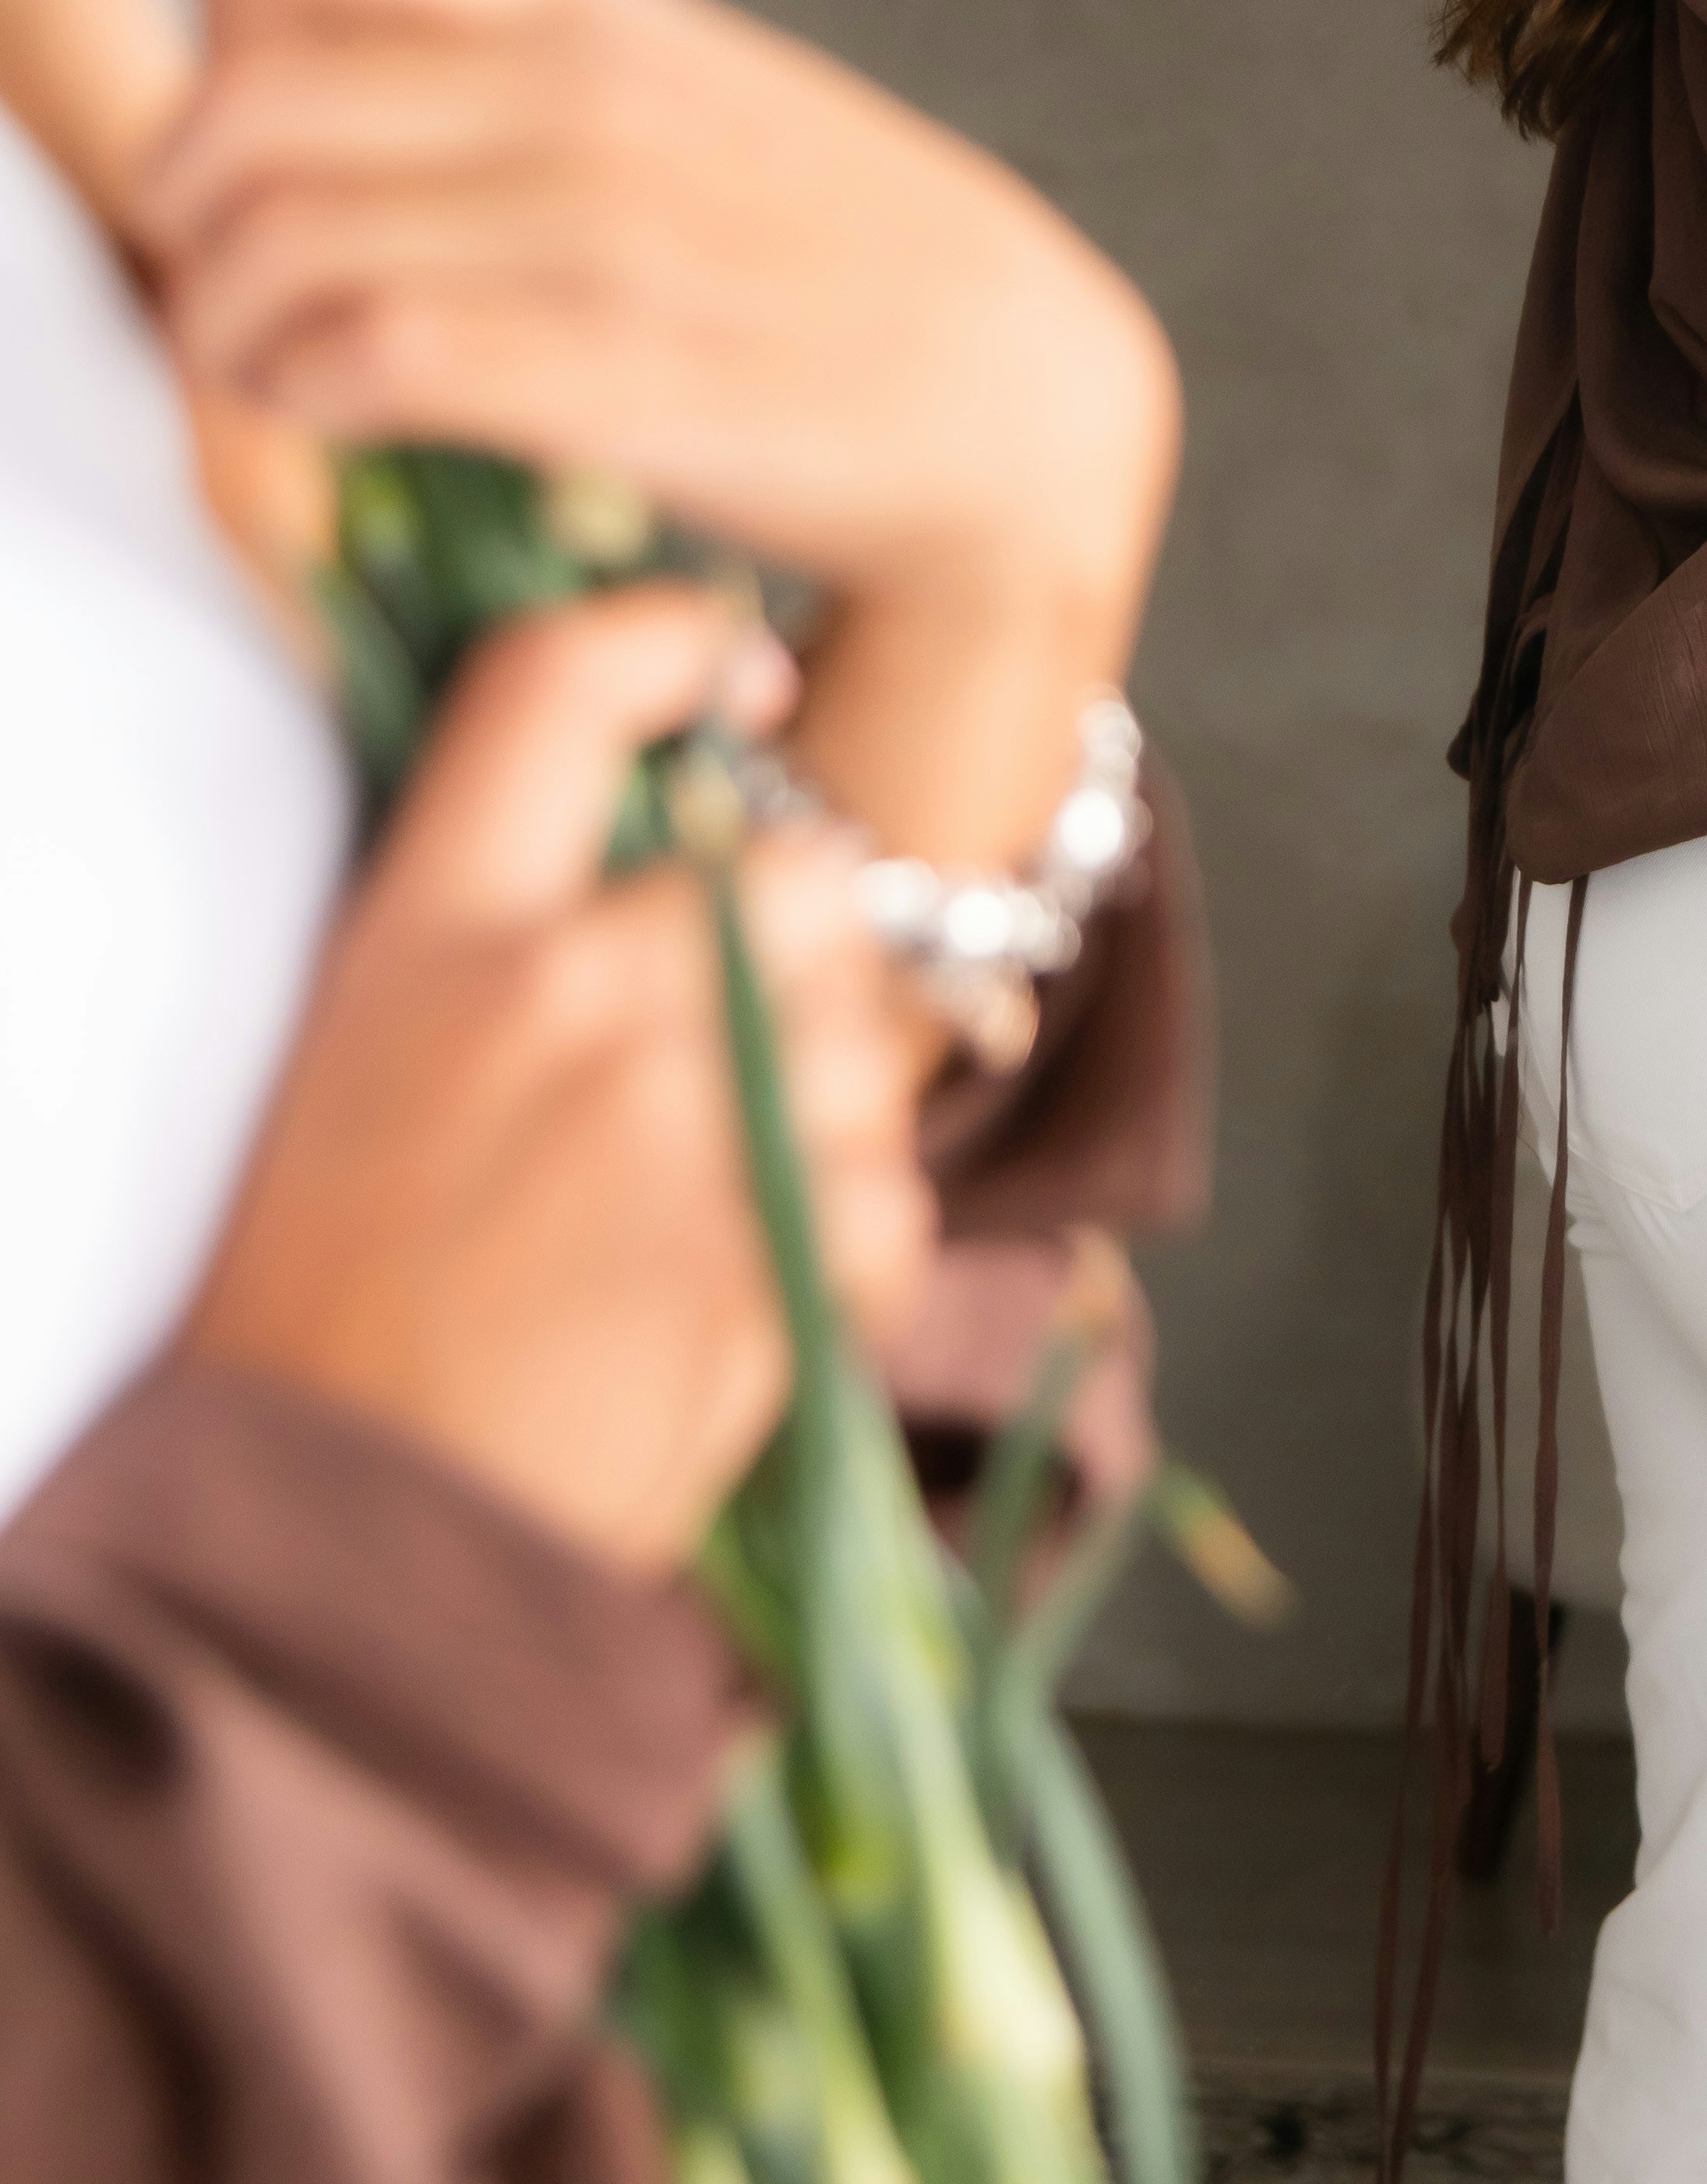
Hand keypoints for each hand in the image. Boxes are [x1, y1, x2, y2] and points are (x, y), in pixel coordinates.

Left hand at [128, 0, 1184, 863]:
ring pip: (283, 230)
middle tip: (208, 272)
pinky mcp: (616, 370)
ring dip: (224, 315)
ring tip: (260, 364)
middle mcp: (587, 94)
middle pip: (251, 93)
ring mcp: (602, 229)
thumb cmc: (852, 273)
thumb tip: (364, 83)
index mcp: (605, 13)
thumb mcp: (702, 106)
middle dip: (183, 199)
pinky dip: (300, 386)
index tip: (237, 128)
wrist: (1029, 413)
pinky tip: (328, 415)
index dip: (221, 24)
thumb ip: (545, 72)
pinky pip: (372, 349)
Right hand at [186, 581, 934, 1570]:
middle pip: (800, 871)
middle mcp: (570, 991)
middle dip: (806, 949)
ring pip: (874, 1040)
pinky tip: (742, 1297)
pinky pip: (896, 1196)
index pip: (558, 682)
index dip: (675, 634)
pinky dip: (852, 1248)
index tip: (740, 662)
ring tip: (713, 1208)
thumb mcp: (362, 1058)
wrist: (346, 1549)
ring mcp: (687, 1121)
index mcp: (432, 927)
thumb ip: (504, 933)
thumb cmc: (332, 1308)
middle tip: (729, 1049)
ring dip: (833, 1114)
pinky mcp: (779, 1256)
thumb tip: (682, 861)